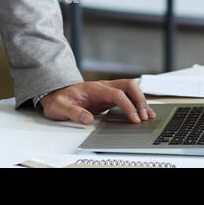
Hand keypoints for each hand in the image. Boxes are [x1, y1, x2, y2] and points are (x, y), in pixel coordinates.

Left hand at [39, 78, 155, 125]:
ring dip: (141, 100)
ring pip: (130, 89)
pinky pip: (127, 96)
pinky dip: (137, 103)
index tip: (134, 118)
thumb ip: (73, 112)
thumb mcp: (60, 107)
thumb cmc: (58, 100)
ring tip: (149, 115)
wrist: (55, 95)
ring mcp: (107, 91)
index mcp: (94, 88)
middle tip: (145, 116)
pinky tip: (142, 112)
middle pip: (128, 85)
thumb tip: (87, 119)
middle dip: (140, 99)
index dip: (128, 105)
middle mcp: (103, 87)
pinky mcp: (108, 97)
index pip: (117, 94)